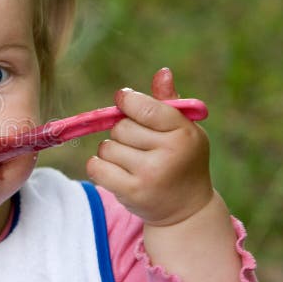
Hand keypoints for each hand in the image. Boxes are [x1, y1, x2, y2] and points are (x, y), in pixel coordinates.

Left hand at [86, 68, 214, 225]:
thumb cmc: (182, 161)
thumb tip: (162, 72)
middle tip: (138, 144)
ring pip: (107, 147)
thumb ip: (168, 102)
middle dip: (123, 132)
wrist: (186, 210)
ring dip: (112, 151)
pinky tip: (116, 171)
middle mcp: (169, 153)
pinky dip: (99, 166)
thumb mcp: (184, 131)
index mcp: (184, 133)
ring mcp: (150, 174)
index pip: (145, 107)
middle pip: (121, 127)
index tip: (124, 99)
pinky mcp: (131, 192)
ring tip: (131, 162)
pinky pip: (96, 166)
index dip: (128, 100)